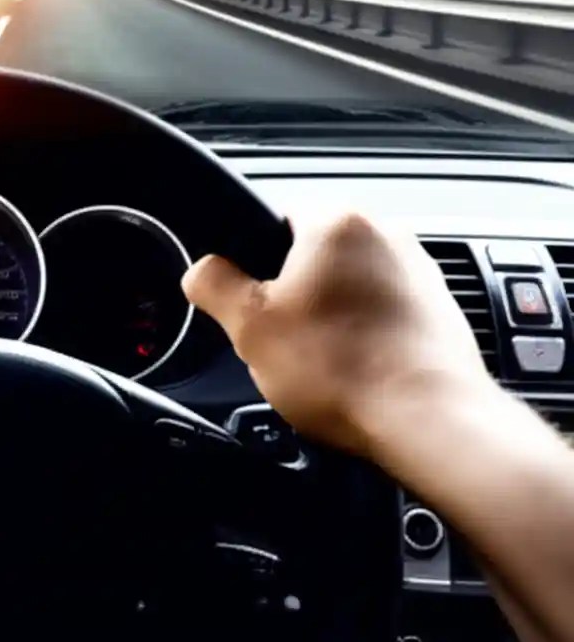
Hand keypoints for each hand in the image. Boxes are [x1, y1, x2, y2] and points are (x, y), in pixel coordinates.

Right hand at [182, 212, 490, 454]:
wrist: (428, 421)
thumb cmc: (344, 370)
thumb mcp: (249, 327)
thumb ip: (213, 285)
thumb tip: (200, 271)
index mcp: (337, 221)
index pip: (274, 220)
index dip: (253, 268)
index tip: (252, 307)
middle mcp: (387, 233)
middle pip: (313, 258)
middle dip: (295, 297)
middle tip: (283, 342)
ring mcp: (421, 271)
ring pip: (350, 289)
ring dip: (331, 319)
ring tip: (324, 364)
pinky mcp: (441, 311)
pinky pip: (384, 316)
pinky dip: (367, 338)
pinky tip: (357, 372)